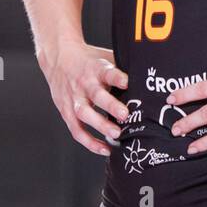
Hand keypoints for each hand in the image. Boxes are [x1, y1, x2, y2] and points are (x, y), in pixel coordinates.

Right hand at [38, 40, 128, 155]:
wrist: (58, 58)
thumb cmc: (88, 60)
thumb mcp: (104, 57)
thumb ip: (122, 67)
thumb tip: (148, 76)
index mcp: (96, 68)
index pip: (107, 72)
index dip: (117, 77)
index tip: (128, 83)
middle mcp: (84, 84)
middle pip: (96, 95)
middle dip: (110, 106)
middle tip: (125, 114)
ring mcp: (74, 98)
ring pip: (84, 114)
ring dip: (100, 125)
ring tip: (116, 134)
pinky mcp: (66, 111)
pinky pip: (76, 130)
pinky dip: (89, 142)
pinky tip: (104, 149)